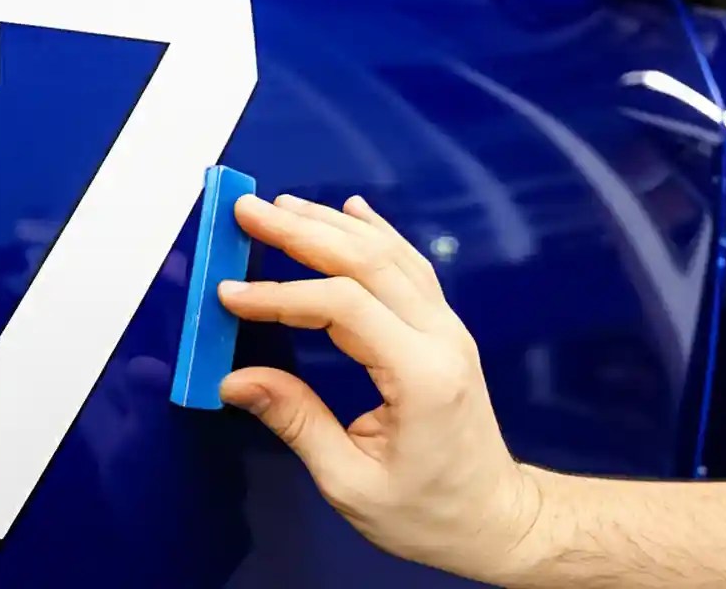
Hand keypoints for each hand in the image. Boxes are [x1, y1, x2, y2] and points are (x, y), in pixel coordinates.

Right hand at [219, 194, 541, 581]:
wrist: (494, 520)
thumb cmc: (429, 513)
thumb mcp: (350, 482)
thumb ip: (294, 421)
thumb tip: (235, 381)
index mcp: (420, 376)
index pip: (343, 307)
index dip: (282, 294)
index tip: (231, 294)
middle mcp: (441, 339)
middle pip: (367, 262)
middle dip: (302, 232)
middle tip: (248, 211)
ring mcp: (448, 329)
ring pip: (389, 254)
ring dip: (332, 225)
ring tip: (281, 205)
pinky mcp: (445, 329)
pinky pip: (410, 265)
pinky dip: (376, 233)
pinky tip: (352, 211)